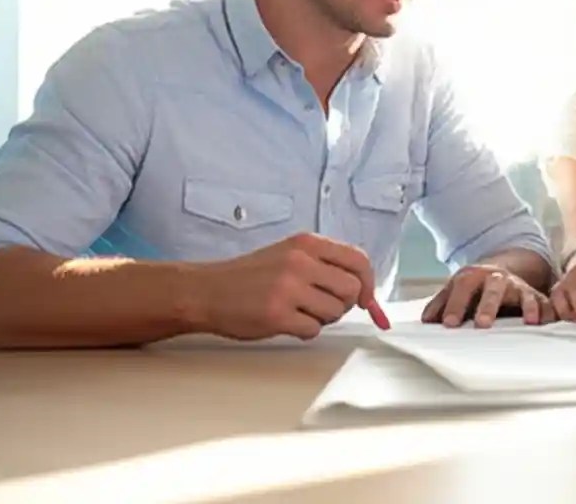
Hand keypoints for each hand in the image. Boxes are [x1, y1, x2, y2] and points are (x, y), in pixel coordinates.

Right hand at [197, 233, 389, 340]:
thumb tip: (365, 290)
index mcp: (307, 243)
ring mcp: (289, 288)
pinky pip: (313, 330)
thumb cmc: (251, 276)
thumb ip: (325, 265)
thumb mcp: (290, 254)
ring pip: (334, 312)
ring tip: (299, 312)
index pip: (359, 260)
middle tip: (323, 306)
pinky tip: (286, 322)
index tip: (364, 298)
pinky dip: (305, 331)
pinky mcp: (277, 314)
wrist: (207, 291)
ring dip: (322, 318)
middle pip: (351, 289)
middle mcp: (300, 261)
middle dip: (343, 304)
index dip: (368, 283)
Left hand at [422, 264, 555, 327]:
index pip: (462, 288)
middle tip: (482, 325)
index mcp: (473, 277)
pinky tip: (548, 323)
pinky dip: (548, 311)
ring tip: (528, 322)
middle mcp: (496, 279)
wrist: (502, 270)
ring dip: (526, 306)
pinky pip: (545, 303)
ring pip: (524, 294)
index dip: (455, 305)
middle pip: (493, 289)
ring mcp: (518, 287)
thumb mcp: (456, 290)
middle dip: (488, 306)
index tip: (448, 324)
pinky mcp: (535, 296)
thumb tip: (425, 321)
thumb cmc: (474, 287)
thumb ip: (440, 304)